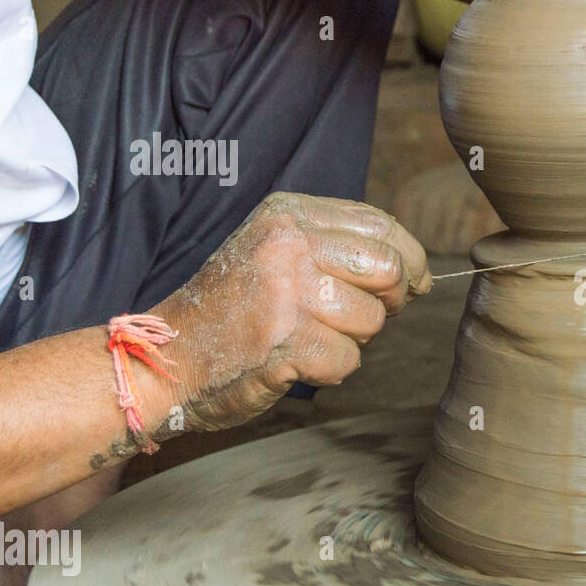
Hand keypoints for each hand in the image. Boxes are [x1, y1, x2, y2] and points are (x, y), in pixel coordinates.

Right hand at [149, 192, 430, 432]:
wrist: (167, 354)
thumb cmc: (234, 309)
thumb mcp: (278, 252)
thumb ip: (339, 247)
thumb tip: (419, 273)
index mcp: (288, 215)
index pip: (380, 225)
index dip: (411, 258)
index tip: (416, 283)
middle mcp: (287, 245)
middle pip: (389, 269)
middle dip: (391, 301)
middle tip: (359, 317)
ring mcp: (285, 292)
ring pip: (372, 320)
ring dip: (352, 340)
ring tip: (308, 336)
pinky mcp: (284, 340)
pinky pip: (348, 360)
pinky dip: (330, 369)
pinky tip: (294, 361)